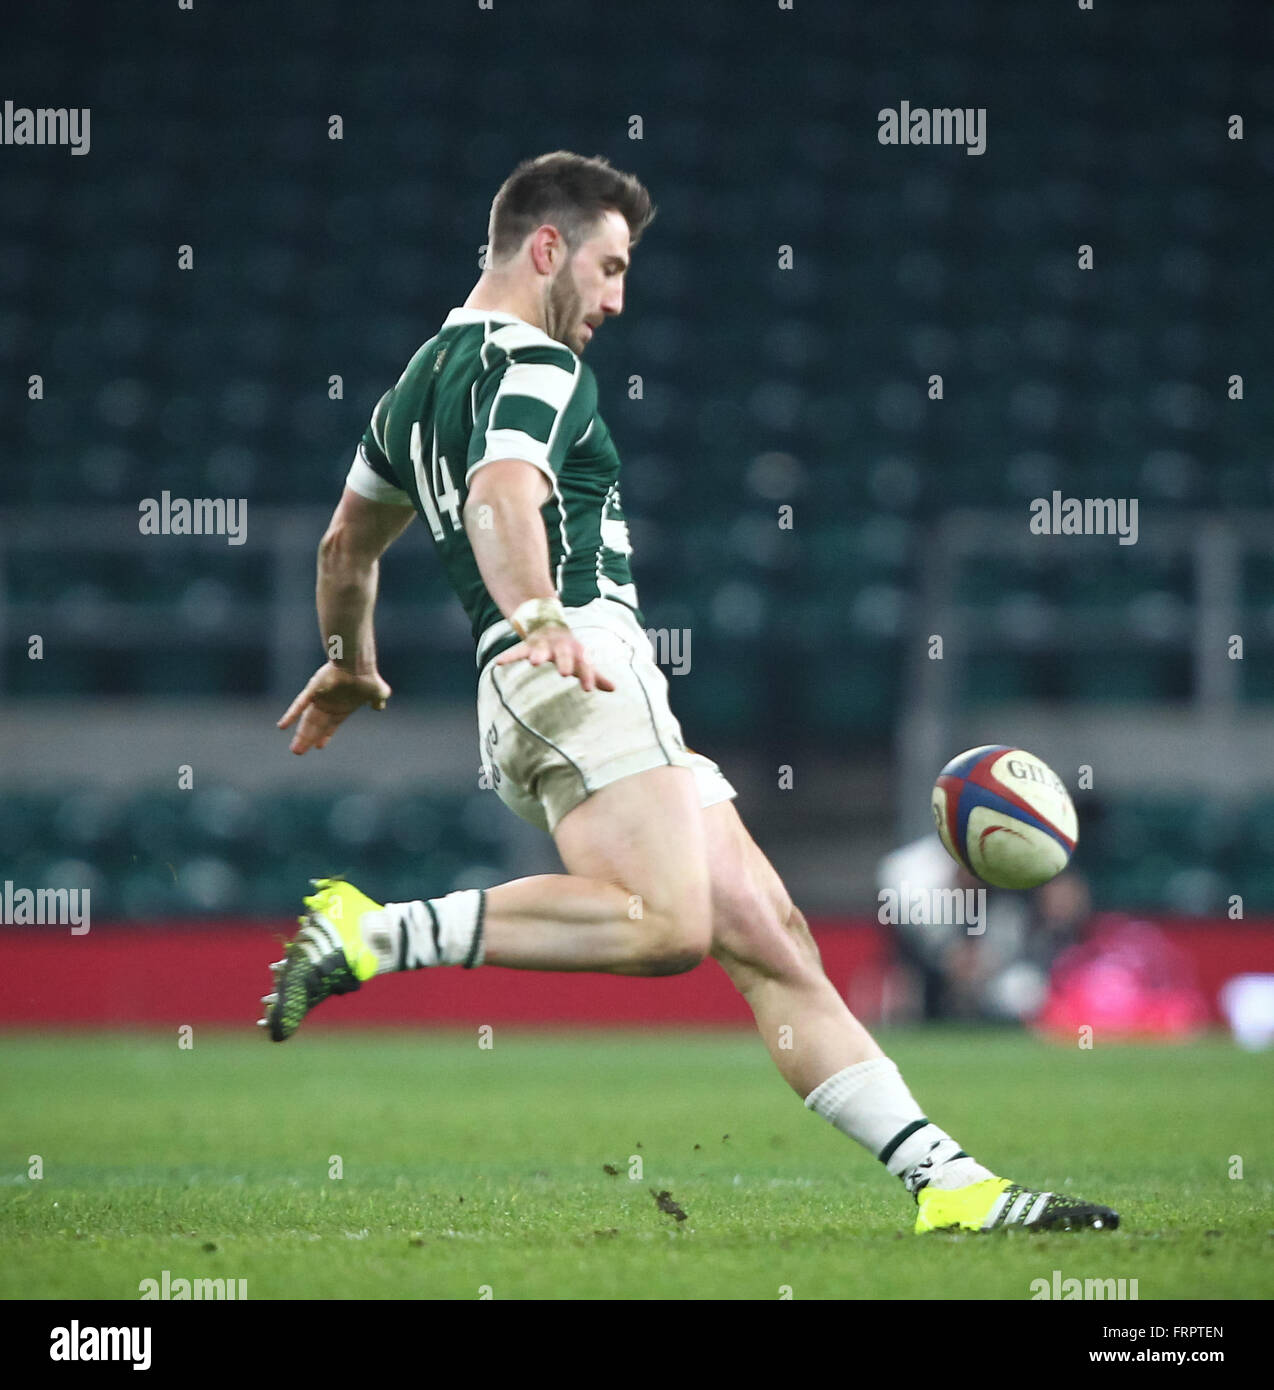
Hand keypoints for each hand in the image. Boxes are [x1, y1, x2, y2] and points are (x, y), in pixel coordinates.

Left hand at [277, 662, 391, 752]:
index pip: (331, 725)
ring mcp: (320, 698)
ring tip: (295, 749)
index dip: (325, 735)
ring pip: (307, 720)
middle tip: (298, 751)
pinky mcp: (313, 690)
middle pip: (316, 725)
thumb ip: (377, 700)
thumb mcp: (377, 692)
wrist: (359, 664)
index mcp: (342, 708)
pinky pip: (299, 704)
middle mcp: (329, 705)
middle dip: (308, 739)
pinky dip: (290, 716)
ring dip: (301, 734)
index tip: (318, 747)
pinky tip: (281, 727)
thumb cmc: (368, 677)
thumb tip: (379, 707)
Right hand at [494, 624, 615, 691]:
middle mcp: (560, 646)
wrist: (548, 622)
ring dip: (538, 654)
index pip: (585, 665)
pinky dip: (508, 656)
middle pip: (564, 654)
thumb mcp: (581, 659)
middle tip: (564, 673)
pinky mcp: (528, 645)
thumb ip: (595, 674)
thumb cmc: (568, 649)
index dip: (588, 676)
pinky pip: (516, 650)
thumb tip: (614, 689)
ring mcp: (543, 644)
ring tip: (533, 662)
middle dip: (564, 662)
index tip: (589, 690)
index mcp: (576, 652)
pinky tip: (498, 663)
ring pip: (541, 649)